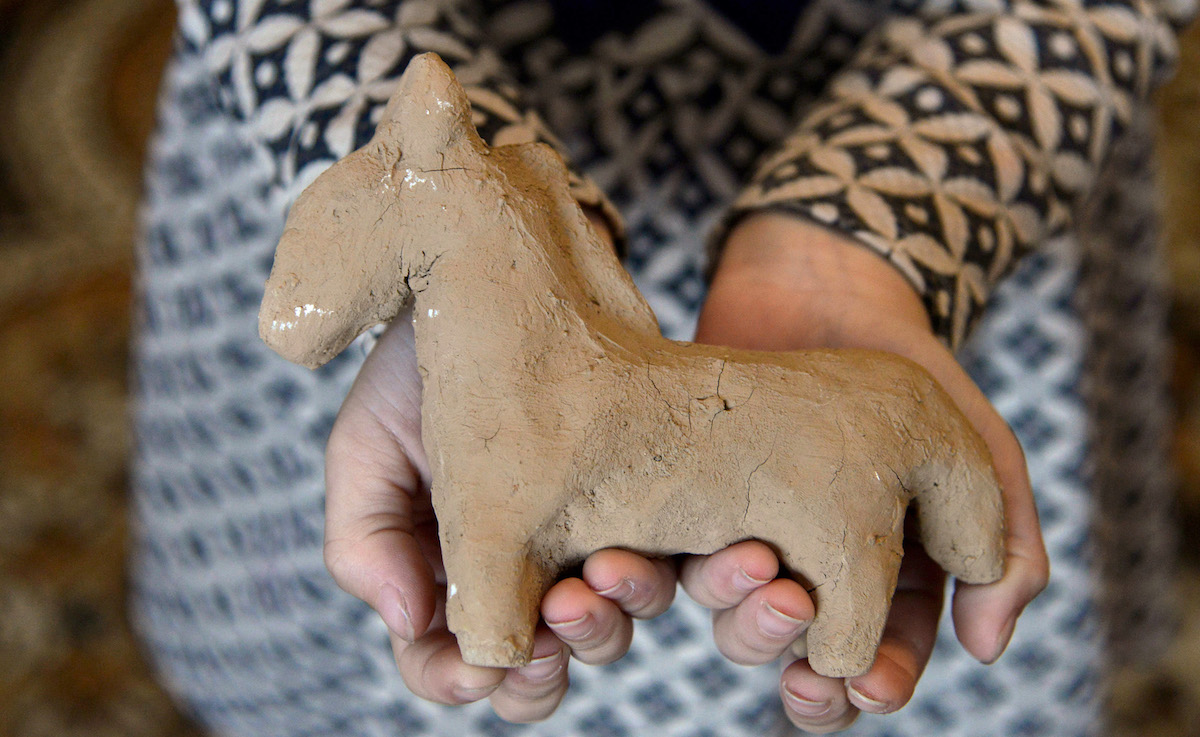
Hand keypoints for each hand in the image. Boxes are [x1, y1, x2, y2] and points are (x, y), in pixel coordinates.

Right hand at [321, 212, 676, 722]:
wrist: (493, 273)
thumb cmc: (420, 362)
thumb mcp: (367, 445)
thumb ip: (366, 541)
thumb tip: (411, 626)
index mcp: (450, 574)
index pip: (454, 662)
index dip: (465, 678)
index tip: (487, 660)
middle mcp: (528, 571)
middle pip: (550, 662)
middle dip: (562, 655)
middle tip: (568, 613)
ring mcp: (596, 537)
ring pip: (625, 618)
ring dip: (626, 609)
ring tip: (620, 566)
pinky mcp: (657, 499)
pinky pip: (697, 559)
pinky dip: (717, 574)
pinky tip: (737, 555)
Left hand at [686, 212, 1049, 732]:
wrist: (817, 293)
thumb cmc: (903, 371)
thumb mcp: (973, 447)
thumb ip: (1005, 540)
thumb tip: (988, 648)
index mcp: (883, 578)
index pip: (882, 657)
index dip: (878, 681)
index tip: (867, 687)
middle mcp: (809, 573)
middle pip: (798, 653)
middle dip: (801, 670)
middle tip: (799, 661)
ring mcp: (743, 541)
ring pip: (730, 616)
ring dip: (735, 615)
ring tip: (748, 562)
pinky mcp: (682, 509)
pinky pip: (661, 565)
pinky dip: (648, 578)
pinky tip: (638, 564)